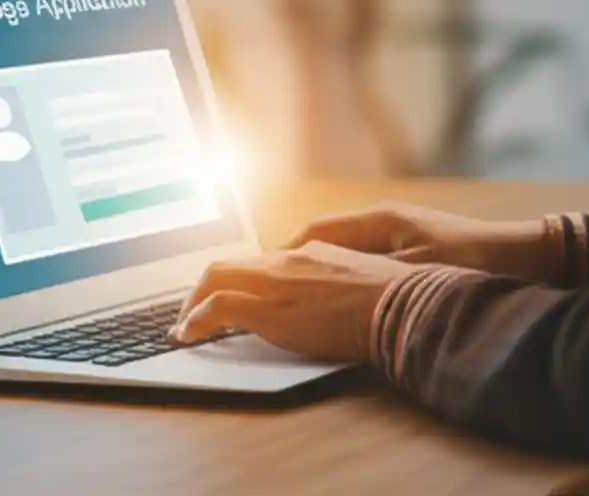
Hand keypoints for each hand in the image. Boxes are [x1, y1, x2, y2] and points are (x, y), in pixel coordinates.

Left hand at [171, 241, 419, 361]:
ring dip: (193, 304)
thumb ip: (337, 281)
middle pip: (227, 265)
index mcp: (310, 252)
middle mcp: (287, 261)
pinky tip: (188, 336)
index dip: (237, 282)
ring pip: (214, 279)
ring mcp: (277, 283)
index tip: (227, 299)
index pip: (259, 263)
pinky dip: (196, 320)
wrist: (403, 306)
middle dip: (203, 289)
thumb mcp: (362, 279)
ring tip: (185, 327)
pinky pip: (217, 308)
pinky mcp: (270, 311)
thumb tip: (329, 297)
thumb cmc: (394, 299)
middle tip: (193, 312)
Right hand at [287, 202, 554, 282]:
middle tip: (261, 284)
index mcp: (382, 221)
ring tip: (288, 292)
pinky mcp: (413, 248)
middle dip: (290, 259)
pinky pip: (362, 258)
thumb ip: (373, 277)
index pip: (318, 233)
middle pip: (323, 238)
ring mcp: (399, 233)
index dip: (284, 253)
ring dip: (314, 267)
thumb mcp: (421, 273)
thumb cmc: (476, 262)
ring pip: (341, 248)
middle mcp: (385, 222)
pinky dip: (341, 273)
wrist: (528, 257)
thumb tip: (328, 279)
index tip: (258, 273)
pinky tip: (335, 297)